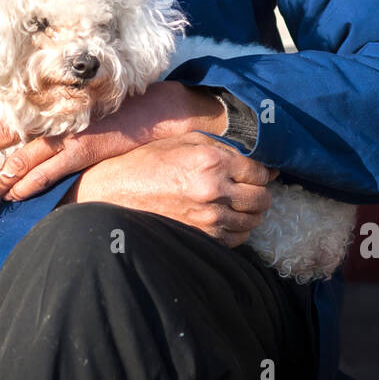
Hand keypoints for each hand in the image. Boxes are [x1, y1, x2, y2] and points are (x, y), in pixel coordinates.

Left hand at [0, 80, 229, 201]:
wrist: (167, 108)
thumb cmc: (128, 104)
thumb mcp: (92, 103)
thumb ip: (66, 116)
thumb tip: (38, 137)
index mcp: (59, 98)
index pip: (14, 115)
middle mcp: (61, 110)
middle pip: (11, 130)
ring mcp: (75, 127)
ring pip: (28, 151)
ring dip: (4, 172)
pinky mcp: (91, 144)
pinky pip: (54, 165)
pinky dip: (32, 179)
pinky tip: (16, 192)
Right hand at [61, 132, 278, 247]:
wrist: (116, 192)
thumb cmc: (149, 162)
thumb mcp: (185, 141)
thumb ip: (223, 147)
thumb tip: (256, 158)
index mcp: (212, 161)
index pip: (260, 171)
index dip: (262, 171)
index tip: (255, 172)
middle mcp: (214, 191)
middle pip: (262, 198)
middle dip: (260, 192)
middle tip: (250, 187)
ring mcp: (209, 218)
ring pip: (253, 220)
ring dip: (250, 212)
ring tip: (237, 203)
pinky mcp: (202, 237)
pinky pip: (237, 239)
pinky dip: (238, 229)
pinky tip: (225, 218)